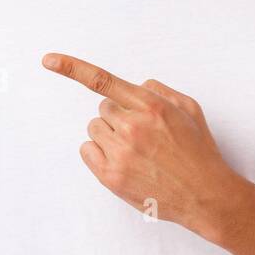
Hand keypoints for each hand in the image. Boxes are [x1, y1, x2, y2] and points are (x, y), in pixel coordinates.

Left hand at [40, 52, 242, 236]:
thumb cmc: (199, 151)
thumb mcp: (189, 109)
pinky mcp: (111, 176)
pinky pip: (87, 150)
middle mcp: (132, 126)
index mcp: (151, 106)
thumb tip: (135, 86)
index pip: (103, 81)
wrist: (206, 195)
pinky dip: (100, 153)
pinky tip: (124, 162)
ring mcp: (120, 153)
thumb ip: (159, 91)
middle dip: (119, 117)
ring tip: (137, 151)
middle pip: (103, 108)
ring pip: (95, 129)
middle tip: (143, 135)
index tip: (48, 59)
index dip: (72, 68)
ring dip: (110, 135)